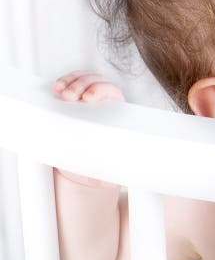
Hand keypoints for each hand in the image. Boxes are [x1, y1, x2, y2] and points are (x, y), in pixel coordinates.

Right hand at [52, 70, 123, 187]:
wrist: (81, 161)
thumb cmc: (95, 161)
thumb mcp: (100, 169)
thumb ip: (105, 174)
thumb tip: (108, 181)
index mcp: (115, 113)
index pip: (112, 93)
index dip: (102, 91)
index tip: (89, 99)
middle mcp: (104, 101)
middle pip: (96, 81)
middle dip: (82, 85)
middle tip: (70, 97)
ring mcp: (87, 95)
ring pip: (82, 78)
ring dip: (71, 81)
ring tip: (59, 92)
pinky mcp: (72, 95)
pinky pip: (69, 81)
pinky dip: (63, 81)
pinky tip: (55, 88)